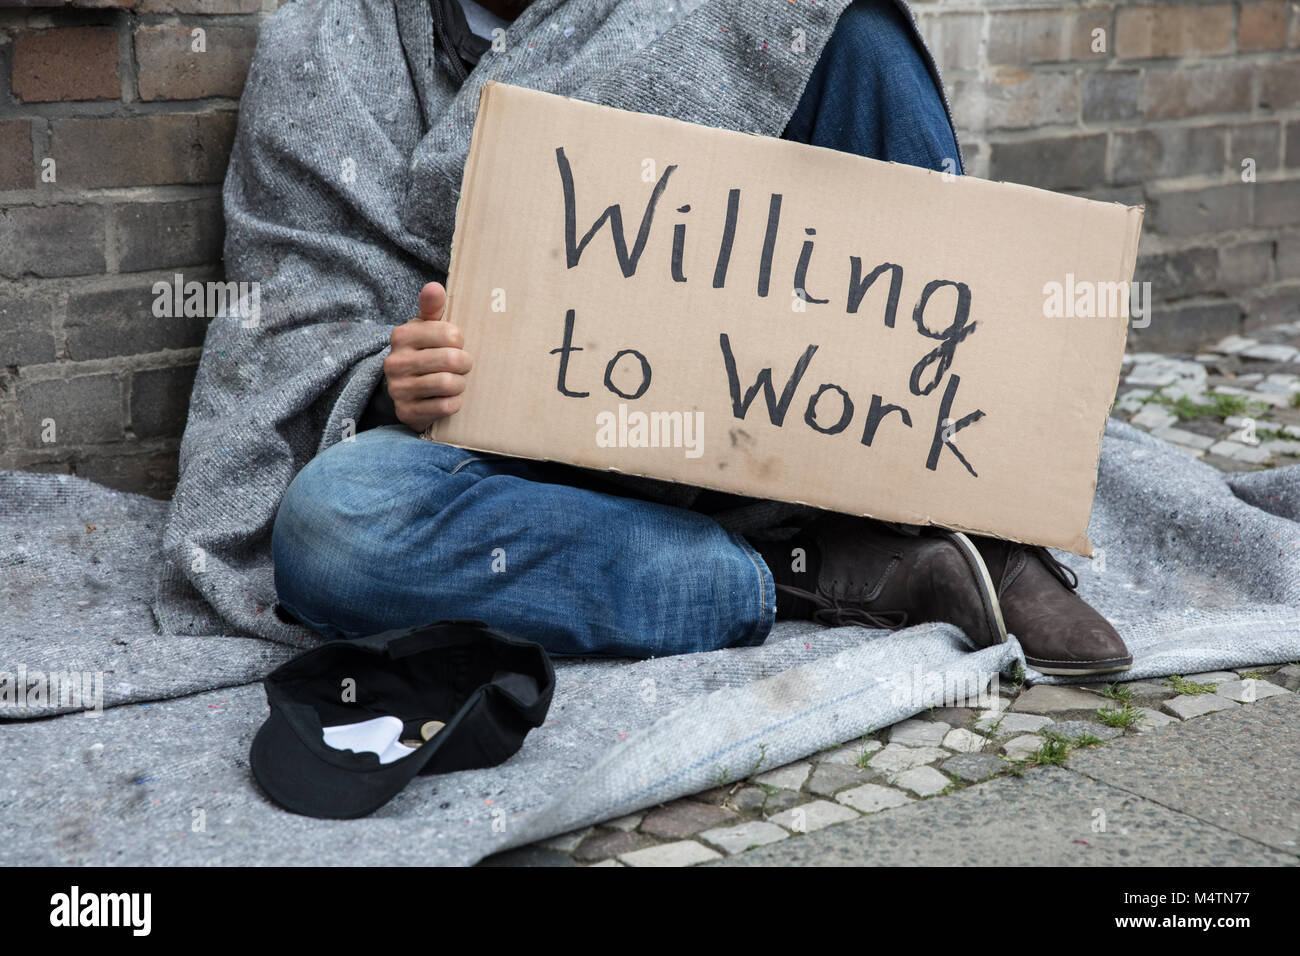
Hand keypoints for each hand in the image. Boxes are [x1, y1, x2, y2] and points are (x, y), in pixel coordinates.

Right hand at [383, 282, 472, 431]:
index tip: (456, 344)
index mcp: (402, 336)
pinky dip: (455, 403)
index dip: (460, 340)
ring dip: (461, 384)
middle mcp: (395, 362)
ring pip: (449, 384)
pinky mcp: (406, 412)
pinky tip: (450, 398)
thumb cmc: (424, 351)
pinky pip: (445, 407)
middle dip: (465, 363)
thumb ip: (432, 306)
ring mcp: (398, 389)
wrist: (406, 389)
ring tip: (457, 381)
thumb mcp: (426, 326)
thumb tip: (434, 287)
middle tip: (463, 365)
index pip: (450, 334)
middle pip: (451, 359)